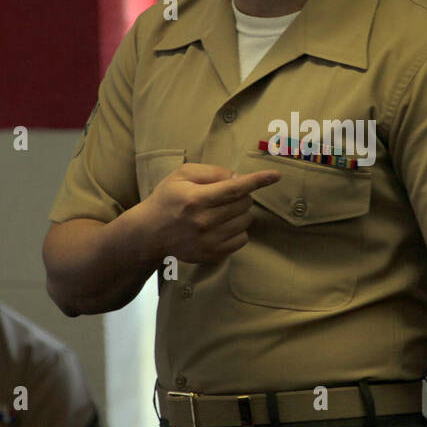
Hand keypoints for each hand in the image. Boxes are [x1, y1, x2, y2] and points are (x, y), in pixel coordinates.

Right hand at [145, 163, 279, 263]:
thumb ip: (211, 172)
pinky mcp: (212, 254)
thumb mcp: (182, 175)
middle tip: (226, 195)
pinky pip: (242, 239)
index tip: (276, 175)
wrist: (150, 233)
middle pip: (244, 204)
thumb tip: (238, 178)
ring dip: (240, 212)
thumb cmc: (168, 199)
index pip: (234, 189)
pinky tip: (222, 225)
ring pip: (245, 221)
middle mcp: (202, 222)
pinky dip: (238, 229)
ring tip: (222, 210)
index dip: (257, 180)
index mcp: (195, 199)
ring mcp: (208, 241)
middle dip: (242, 195)